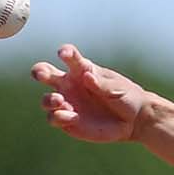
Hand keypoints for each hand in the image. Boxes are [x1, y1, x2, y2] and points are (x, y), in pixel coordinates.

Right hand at [32, 45, 148, 142]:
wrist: (134, 121)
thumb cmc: (126, 97)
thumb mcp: (117, 88)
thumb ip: (101, 83)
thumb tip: (87, 77)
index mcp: (81, 70)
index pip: (68, 56)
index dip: (64, 53)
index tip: (64, 54)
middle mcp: (70, 85)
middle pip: (45, 73)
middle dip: (39, 71)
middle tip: (41, 74)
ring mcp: (67, 103)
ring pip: (46, 100)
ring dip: (48, 100)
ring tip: (60, 100)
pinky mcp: (69, 121)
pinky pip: (54, 118)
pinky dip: (58, 117)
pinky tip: (71, 116)